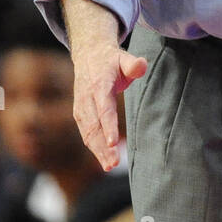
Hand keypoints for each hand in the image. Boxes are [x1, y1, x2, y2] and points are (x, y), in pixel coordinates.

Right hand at [73, 41, 147, 171]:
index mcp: (99, 85)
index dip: (108, 125)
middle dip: (102, 146)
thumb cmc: (111, 60)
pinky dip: (93, 148)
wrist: (88, 55)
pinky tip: (103, 161)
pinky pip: (85, 133)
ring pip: (88, 132)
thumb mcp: (123, 57)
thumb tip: (141, 66)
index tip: (112, 142)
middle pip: (94, 125)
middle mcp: (87, 98)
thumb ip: (133, 64)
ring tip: (110, 166)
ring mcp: (81, 107)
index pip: (104, 108)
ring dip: (98, 151)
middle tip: (114, 163)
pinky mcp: (80, 114)